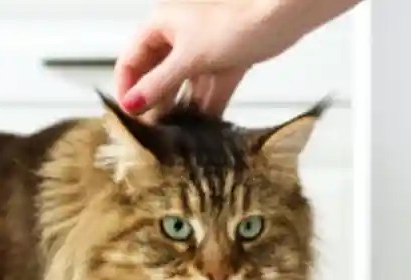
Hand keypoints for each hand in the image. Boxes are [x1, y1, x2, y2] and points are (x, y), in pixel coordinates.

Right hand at [114, 0, 354, 115]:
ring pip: (183, 84)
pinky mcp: (225, 60)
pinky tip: (202, 126)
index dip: (126, 88)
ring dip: (180, 107)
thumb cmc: (236, 22)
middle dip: (155, 102)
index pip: (130, 60)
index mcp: (161, 25)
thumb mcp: (188, 59)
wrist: (283, 16)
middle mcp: (179, 35)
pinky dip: (205, 106)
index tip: (130, 114)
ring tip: (175, 133)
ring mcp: (203, 49)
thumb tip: (132, 105)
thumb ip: (157, 85)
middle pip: (156, 75)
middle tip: (152, 129)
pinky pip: (208, 88)